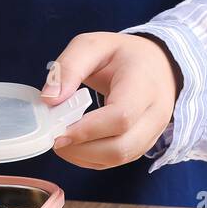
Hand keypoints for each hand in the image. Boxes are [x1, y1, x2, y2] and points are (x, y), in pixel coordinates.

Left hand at [40, 32, 180, 170]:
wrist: (157, 64)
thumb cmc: (122, 55)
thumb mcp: (93, 46)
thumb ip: (69, 68)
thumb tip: (49, 100)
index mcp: (144, 84)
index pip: (120, 117)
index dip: (87, 129)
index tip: (58, 130)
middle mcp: (155, 113)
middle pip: (120, 147)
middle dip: (81, 149)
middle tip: (54, 137)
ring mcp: (153, 133)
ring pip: (119, 159)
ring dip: (84, 156)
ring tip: (62, 138)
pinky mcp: (144, 144)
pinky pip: (117, 161)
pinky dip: (91, 159)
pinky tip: (76, 144)